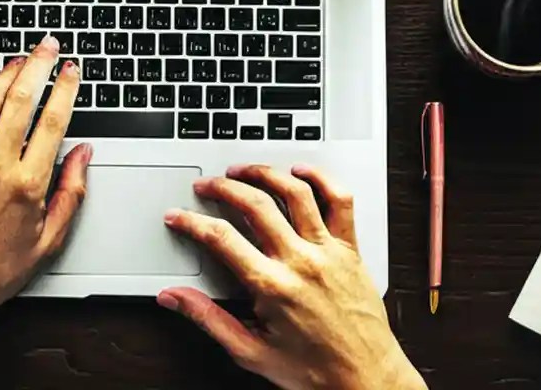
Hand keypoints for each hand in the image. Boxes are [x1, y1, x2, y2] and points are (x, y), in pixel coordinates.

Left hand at [0, 35, 90, 389]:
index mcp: (27, 183)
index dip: (66, 89)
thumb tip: (84, 156)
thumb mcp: (48, 240)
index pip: (53, 120)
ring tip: (21, 57)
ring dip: (8, 71)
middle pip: (22, 98)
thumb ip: (71, 193)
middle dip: (39, 65)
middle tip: (49, 46)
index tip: (73, 71)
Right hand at [158, 164, 424, 389]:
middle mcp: (301, 262)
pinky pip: (340, 201)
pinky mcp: (351, 250)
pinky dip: (322, 179)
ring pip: (295, 193)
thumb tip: (174, 298)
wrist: (366, 379)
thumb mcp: (250, 351)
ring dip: (264, 174)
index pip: (221, 239)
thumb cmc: (314, 371)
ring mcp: (328, 252)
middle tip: (206, 186)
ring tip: (243, 171)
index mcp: (273, 287)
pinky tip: (302, 172)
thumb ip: (208, 319)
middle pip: (255, 205)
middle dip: (222, 188)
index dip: (192, 222)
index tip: (178, 216)